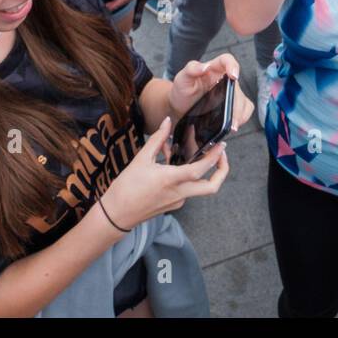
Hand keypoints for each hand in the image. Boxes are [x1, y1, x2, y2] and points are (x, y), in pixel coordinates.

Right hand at [100, 116, 231, 228]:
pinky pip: (186, 189)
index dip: (214, 157)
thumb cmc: (126, 187)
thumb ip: (157, 139)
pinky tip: (172, 163)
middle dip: (222, 170)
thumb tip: (167, 122)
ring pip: (198, 186)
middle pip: (211, 187)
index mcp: (171, 180)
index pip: (200, 169)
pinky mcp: (173, 205)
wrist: (116, 215)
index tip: (222, 145)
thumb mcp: (140, 159)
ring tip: (187, 151)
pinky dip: (184, 175)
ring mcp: (177, 201)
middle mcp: (179, 193)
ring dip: (199, 169)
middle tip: (221, 155)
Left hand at [168, 53, 254, 127]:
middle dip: (236, 104)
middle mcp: (225, 79)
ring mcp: (230, 92)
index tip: (234, 76)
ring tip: (231, 126)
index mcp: (214, 68)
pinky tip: (233, 124)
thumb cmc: (182, 90)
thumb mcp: (182, 78)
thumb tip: (205, 66)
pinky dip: (242, 117)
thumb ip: (191, 69)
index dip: (233, 66)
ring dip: (239, 114)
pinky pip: (246, 108)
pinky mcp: (234, 104)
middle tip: (230, 118)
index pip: (227, 60)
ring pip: (243, 100)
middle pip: (237, 88)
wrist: (180, 107)